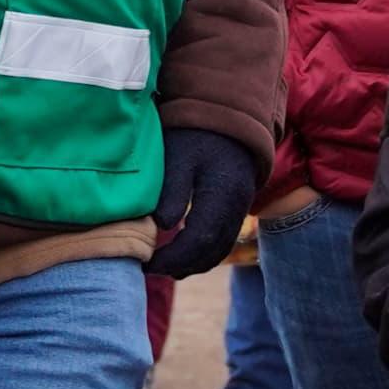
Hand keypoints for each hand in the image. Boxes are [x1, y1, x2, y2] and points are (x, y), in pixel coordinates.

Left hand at [145, 127, 260, 278]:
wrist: (230, 120)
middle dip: (181, 266)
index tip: (147, 262)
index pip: (198, 239)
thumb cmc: (197, 134)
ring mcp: (241, 210)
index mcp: (222, 194)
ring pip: (219, 251)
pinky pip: (223, 241)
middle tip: (150, 268)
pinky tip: (182, 254)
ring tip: (163, 266)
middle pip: (211, 252)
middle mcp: (237, 207)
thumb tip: (162, 225)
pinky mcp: (238, 209)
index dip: (173, 257)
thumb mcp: (179, 157)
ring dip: (193, 264)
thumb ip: (172, 191)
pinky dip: (203, 253)